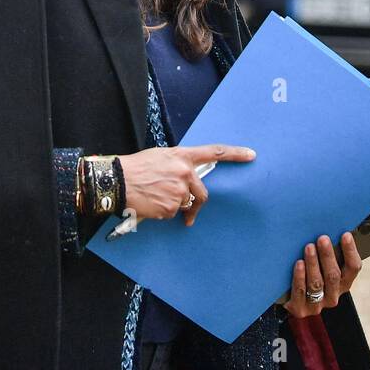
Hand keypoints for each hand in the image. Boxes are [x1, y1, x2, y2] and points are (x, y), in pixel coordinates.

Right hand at [118, 144, 255, 226]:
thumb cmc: (136, 167)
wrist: (118, 180)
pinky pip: (173, 214)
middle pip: (202, 194)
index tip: (251, 155)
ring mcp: (179, 191)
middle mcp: (184, 173)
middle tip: (190, 216)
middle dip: (196, 204)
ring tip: (155, 198)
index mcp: (182, 157)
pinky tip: (151, 204)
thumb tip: (186, 176)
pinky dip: (164, 213)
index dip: (235, 154)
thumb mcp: (160, 157)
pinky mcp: (171, 207)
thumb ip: (177, 164)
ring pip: (185, 204)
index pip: (214, 152)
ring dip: (174, 206)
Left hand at [282, 232, 361, 317]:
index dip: (350, 251)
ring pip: (317, 283)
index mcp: (343, 283)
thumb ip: (328, 251)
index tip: (345, 234)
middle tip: (322, 238)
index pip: (353, 268)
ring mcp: (317, 305)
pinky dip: (300, 277)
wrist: (285, 296)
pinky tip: (298, 264)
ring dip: (313, 264)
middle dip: (328, 256)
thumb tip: (331, 225)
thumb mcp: (320, 263)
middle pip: (334, 275)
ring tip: (308, 247)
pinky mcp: (300, 309)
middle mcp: (333, 296)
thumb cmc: (307, 271)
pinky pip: (300, 292)